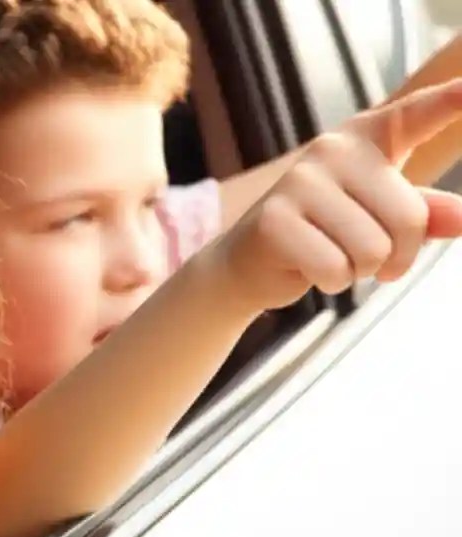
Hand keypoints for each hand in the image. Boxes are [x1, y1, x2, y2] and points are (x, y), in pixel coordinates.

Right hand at [213, 78, 461, 312]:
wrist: (251, 260)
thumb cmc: (326, 233)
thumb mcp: (381, 218)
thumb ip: (425, 214)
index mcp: (366, 139)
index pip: (415, 114)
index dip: (451, 98)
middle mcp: (333, 150)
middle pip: (409, 218)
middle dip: (396, 256)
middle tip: (365, 258)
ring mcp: (299, 181)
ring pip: (373, 250)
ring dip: (360, 272)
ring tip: (332, 257)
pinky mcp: (275, 219)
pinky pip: (335, 268)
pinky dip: (331, 282)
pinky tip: (308, 267)